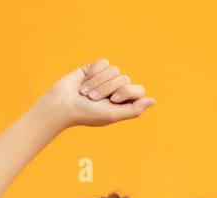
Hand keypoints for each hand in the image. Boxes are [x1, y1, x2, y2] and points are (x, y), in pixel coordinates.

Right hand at [41, 58, 156, 128]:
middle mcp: (116, 89)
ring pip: (114, 70)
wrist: (62, 104)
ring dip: (98, 82)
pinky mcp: (95, 68)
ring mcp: (106, 78)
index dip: (127, 92)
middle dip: (108, 88)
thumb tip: (154, 101)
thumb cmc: (86, 113)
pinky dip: (93, 73)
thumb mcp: (113, 115)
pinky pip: (103, 63)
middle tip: (94, 99)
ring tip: (86, 93)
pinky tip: (84, 82)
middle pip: (125, 79)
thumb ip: (134, 110)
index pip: (137, 90)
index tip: (113, 100)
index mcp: (123, 103)